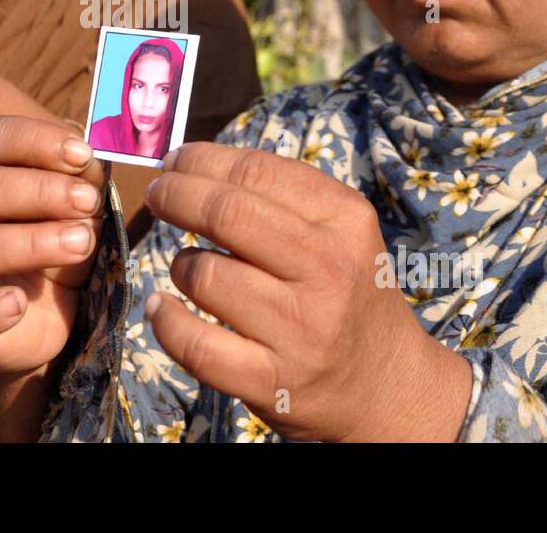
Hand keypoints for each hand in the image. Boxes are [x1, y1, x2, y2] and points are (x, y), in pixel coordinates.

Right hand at [0, 116, 105, 373]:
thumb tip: (89, 162)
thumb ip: (80, 181)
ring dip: (32, 243)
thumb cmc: (48, 246)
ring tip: (81, 243)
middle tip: (88, 201)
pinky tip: (18, 304)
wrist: (37, 319)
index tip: (82, 153)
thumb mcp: (72, 210)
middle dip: (40, 191)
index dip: (36, 141)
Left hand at [142, 143, 473, 441]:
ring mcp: (301, 331)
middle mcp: (328, 271)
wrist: (389, 386)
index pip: (256, 171)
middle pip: (227, 213)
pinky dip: (165, 321)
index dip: (201, 160)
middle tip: (157, 195)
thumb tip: (193, 164)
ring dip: (180, 264)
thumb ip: (279, 196)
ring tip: (187, 267)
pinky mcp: (274, 382)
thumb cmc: (347, 293)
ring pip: (204, 276)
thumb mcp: (340, 232)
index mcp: (345, 220)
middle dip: (176, 195)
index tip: (174, 161)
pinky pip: (196, 345)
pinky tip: (161, 307)